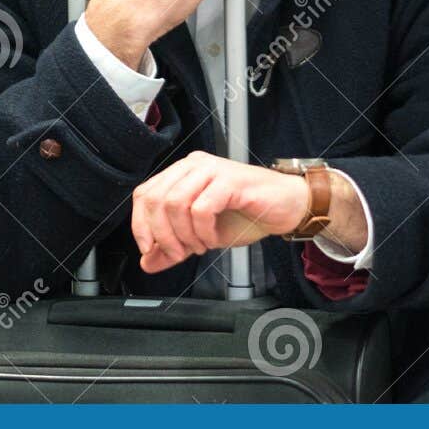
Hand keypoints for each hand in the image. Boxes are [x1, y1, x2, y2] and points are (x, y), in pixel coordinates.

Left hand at [130, 151, 308, 273]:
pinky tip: (214, 238)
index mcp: (182, 173)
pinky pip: (202, 208)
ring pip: (176, 203)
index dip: (141, 225)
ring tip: (199, 246)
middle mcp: (193, 165)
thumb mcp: (202, 236)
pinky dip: (203, 231)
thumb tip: (147, 262)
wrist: (287, 206)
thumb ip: (173, 248)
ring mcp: (212, 170)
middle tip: (179, 254)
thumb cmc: (247, 214)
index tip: (149, 250)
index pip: (144, 194)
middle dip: (163, 235)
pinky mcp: (230, 180)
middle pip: (156, 199)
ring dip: (183, 235)